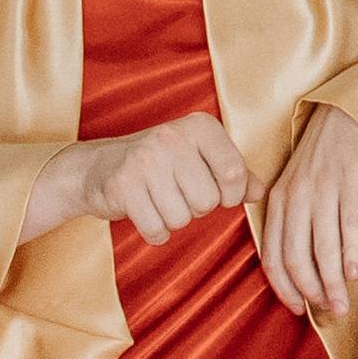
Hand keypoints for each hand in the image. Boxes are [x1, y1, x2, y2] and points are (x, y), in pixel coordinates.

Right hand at [33, 113, 250, 246]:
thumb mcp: (200, 157)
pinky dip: (155, 232)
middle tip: (177, 193)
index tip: (218, 194)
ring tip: (159, 199)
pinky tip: (145, 212)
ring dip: (173, 219)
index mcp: (201, 127)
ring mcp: (145, 160)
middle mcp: (173, 137)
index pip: (235, 174)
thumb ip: (235, 173)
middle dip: (196, 208)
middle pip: (208, 201)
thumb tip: (260, 192)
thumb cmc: (160, 163)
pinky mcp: (122, 185)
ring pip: (182, 218)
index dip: (231, 196)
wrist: (97, 167)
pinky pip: (156, 230)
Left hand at [251, 103, 357, 318]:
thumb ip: (294, 217)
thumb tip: (304, 264)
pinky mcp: (348, 181)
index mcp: (277, 200)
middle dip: (310, 290)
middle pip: (295, 256)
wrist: (349, 110)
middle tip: (327, 312)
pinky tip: (354, 274)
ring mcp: (321, 189)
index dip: (284, 287)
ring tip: (343, 305)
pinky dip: (350, 253)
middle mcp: (294, 197)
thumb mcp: (298, 183)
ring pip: (321, 247)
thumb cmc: (326, 152)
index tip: (298, 309)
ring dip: (331, 282)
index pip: (272, 255)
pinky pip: (347, 225)